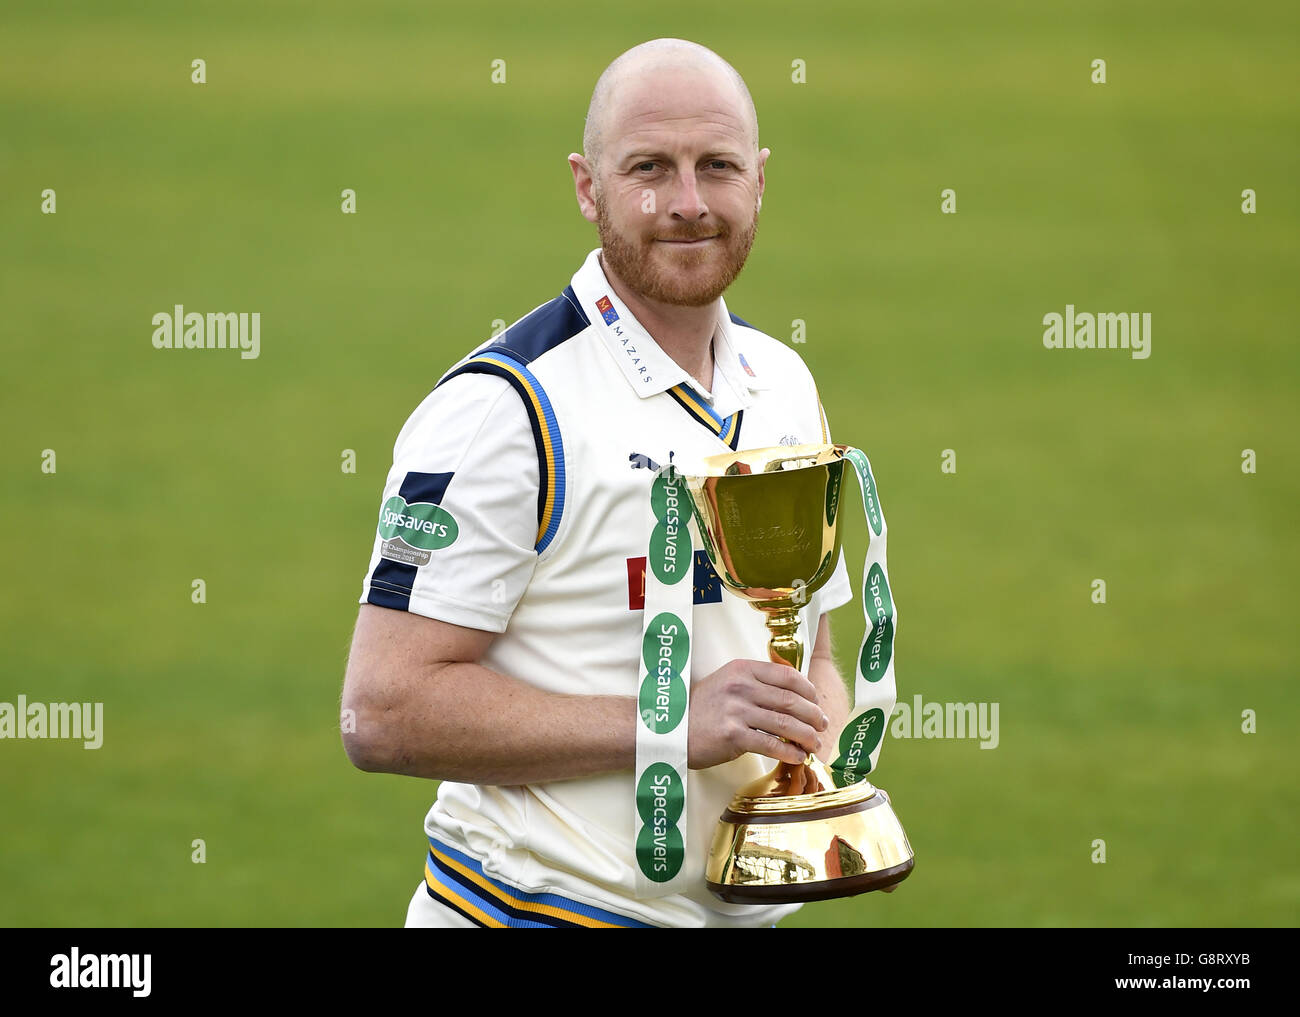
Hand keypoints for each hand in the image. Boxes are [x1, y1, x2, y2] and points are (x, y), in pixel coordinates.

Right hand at [687, 659, 827, 769]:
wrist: (672, 729)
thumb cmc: (702, 708)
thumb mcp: (727, 683)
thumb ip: (755, 684)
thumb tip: (793, 696)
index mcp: (742, 669)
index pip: (787, 675)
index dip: (808, 690)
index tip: (816, 702)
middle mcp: (740, 686)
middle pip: (790, 700)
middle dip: (813, 715)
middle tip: (823, 725)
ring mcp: (736, 711)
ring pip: (785, 723)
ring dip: (806, 735)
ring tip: (814, 743)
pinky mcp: (732, 736)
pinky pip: (771, 745)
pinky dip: (789, 752)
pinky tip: (798, 757)